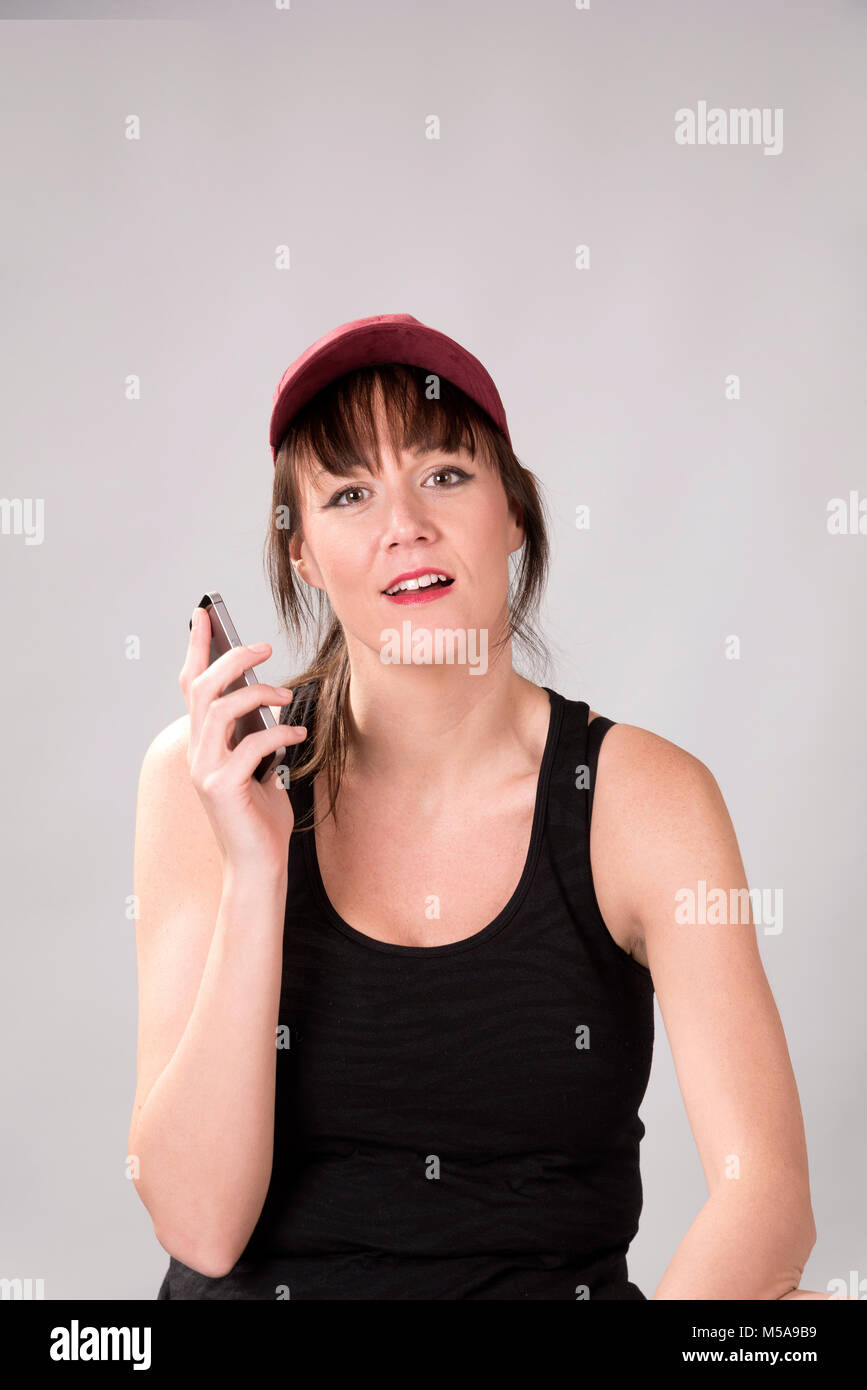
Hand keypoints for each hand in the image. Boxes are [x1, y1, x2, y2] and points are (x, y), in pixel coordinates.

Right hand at [179, 609, 306, 874]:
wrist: (259, 867)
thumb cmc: (262, 818)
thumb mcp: (259, 766)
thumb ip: (255, 733)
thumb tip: (270, 696)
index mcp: (202, 744)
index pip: (191, 686)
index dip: (196, 648)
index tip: (204, 613)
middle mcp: (196, 752)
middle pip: (203, 688)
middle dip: (232, 659)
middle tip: (264, 648)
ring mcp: (204, 770)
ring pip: (219, 709)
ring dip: (257, 694)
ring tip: (288, 696)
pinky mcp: (221, 786)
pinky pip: (249, 744)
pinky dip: (278, 733)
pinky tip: (299, 734)